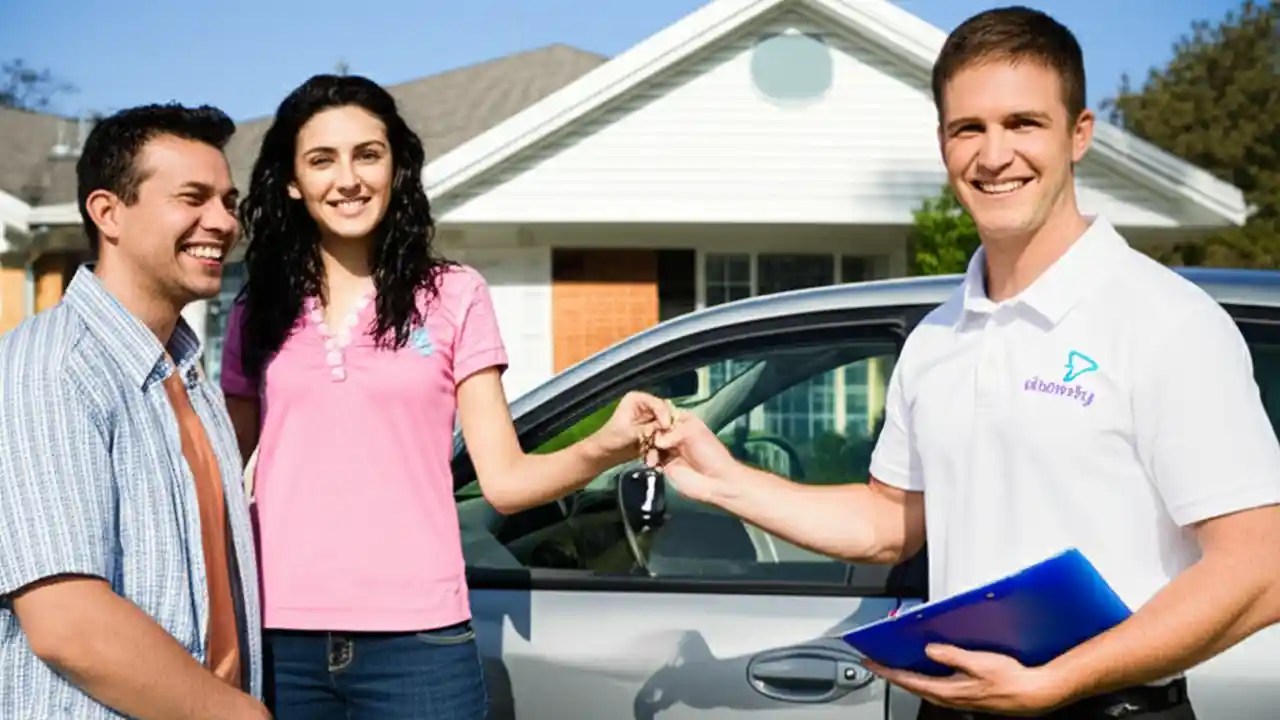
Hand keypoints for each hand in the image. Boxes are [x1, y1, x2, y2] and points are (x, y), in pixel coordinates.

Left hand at [588, 391, 674, 462]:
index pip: (660, 403)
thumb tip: (667, 427)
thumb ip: (650, 428)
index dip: (665, 415)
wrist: (605, 454)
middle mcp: (646, 405)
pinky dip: (663, 443)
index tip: (666, 428)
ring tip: (661, 447)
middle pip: (668, 413)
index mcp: (638, 399)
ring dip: (666, 437)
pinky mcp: (654, 430)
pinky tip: (658, 451)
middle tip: (669, 439)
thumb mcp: (631, 432)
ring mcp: (651, 417)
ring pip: (669, 425)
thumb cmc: (612, 439)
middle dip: (668, 427)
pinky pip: (665, 435)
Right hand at [648, 412, 737, 503]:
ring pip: (652, 444)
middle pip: (656, 429)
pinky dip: (649, 459)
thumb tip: (657, 441)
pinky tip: (652, 462)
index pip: (666, 415)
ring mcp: (670, 451)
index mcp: (685, 423)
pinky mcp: (666, 466)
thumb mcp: (694, 431)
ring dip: (649, 447)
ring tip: (652, 454)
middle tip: (648, 438)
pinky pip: (652, 459)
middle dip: (651, 433)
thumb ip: (674, 431)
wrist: (717, 481)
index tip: (652, 421)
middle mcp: (676, 435)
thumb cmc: (710, 453)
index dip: (658, 417)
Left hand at [863, 644, 1066, 716]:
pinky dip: (926, 677)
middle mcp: (949, 698)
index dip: (886, 671)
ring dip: (909, 676)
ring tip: (897, 663)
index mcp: (947, 691)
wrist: (1033, 694)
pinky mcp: (966, 696)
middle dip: (893, 673)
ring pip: (924, 687)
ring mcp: (958, 699)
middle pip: (912, 686)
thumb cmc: (1010, 680)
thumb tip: (929, 650)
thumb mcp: (978, 662)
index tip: (870, 663)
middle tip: (877, 662)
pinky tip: (928, 668)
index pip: (908, 681)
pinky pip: (937, 687)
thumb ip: (951, 655)